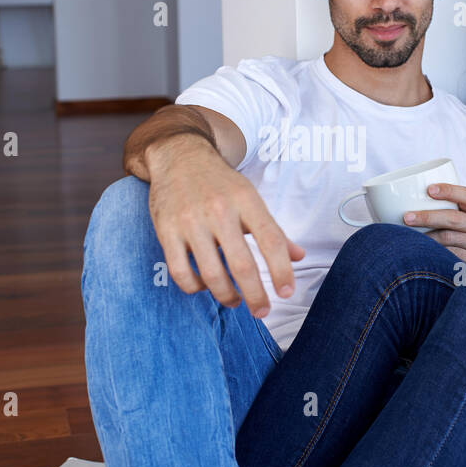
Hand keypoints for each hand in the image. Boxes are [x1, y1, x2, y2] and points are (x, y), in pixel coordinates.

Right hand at [145, 136, 304, 317]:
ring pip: (212, 275)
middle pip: (242, 265)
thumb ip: (274, 230)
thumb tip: (299, 257)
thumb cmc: (220, 183)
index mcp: (246, 200)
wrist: (179, 156)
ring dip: (227, 296)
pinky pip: (181, 272)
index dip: (282, 270)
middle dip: (256, 295)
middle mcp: (219, 210)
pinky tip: (205, 286)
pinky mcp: (166, 231)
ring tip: (235, 300)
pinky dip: (195, 287)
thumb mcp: (251, 198)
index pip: (271, 240)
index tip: (287, 292)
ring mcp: (190, 222)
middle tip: (263, 311)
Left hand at [402, 182, 465, 272]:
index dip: (448, 190)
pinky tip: (420, 253)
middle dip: (427, 217)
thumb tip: (405, 203)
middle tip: (407, 217)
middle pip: (454, 218)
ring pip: (448, 239)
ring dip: (425, 238)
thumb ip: (447, 214)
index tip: (428, 189)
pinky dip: (433, 254)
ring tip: (407, 238)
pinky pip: (450, 257)